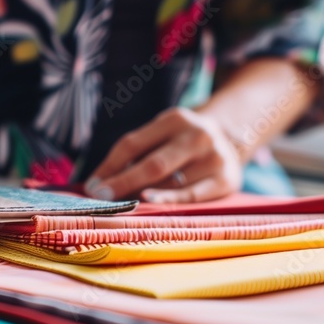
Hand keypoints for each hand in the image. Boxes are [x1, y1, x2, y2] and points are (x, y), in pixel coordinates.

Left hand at [84, 107, 242, 203]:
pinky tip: (149, 202)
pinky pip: (191, 196)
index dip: (109, 166)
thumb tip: (97, 184)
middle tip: (101, 198)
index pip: (132, 144)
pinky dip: (167, 200)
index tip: (92, 185)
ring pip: (170, 183)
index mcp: (174, 119)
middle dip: (122, 183)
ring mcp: (215, 158)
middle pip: (153, 165)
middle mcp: (198, 136)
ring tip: (122, 203)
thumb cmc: (179, 141)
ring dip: (141, 195)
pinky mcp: (227, 180)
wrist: (231, 138)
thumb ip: (132, 154)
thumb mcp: (159, 135)